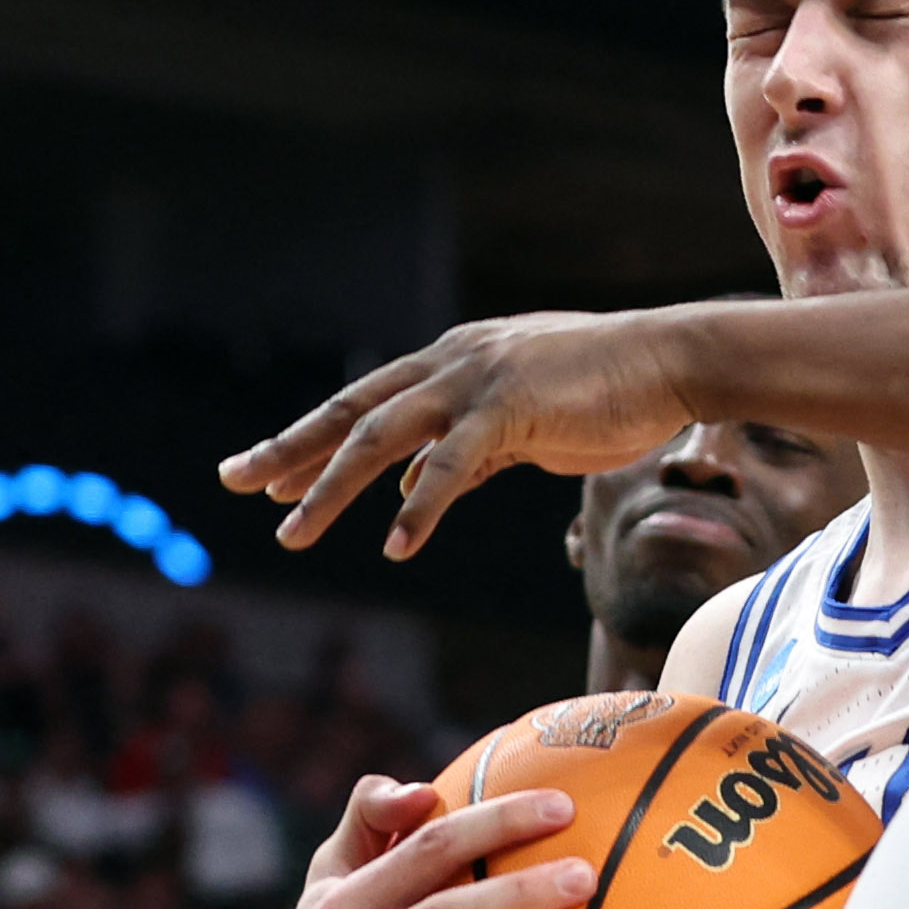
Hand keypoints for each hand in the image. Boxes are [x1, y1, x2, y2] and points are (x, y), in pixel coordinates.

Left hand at [220, 307, 698, 558]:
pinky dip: (418, 506)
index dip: (312, 441)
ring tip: (292, 532)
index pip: (366, 404)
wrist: (674, 362)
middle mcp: (451, 363)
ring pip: (380, 435)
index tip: (266, 475)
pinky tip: (395, 545)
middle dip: (288, 449)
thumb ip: (469, 451)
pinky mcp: (509, 407)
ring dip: (330, 486)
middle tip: (234, 482)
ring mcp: (476, 381)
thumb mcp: (525, 425)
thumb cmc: (613, 393)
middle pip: (350, 410)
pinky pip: (449, 464)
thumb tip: (417, 487)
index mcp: (453, 363)